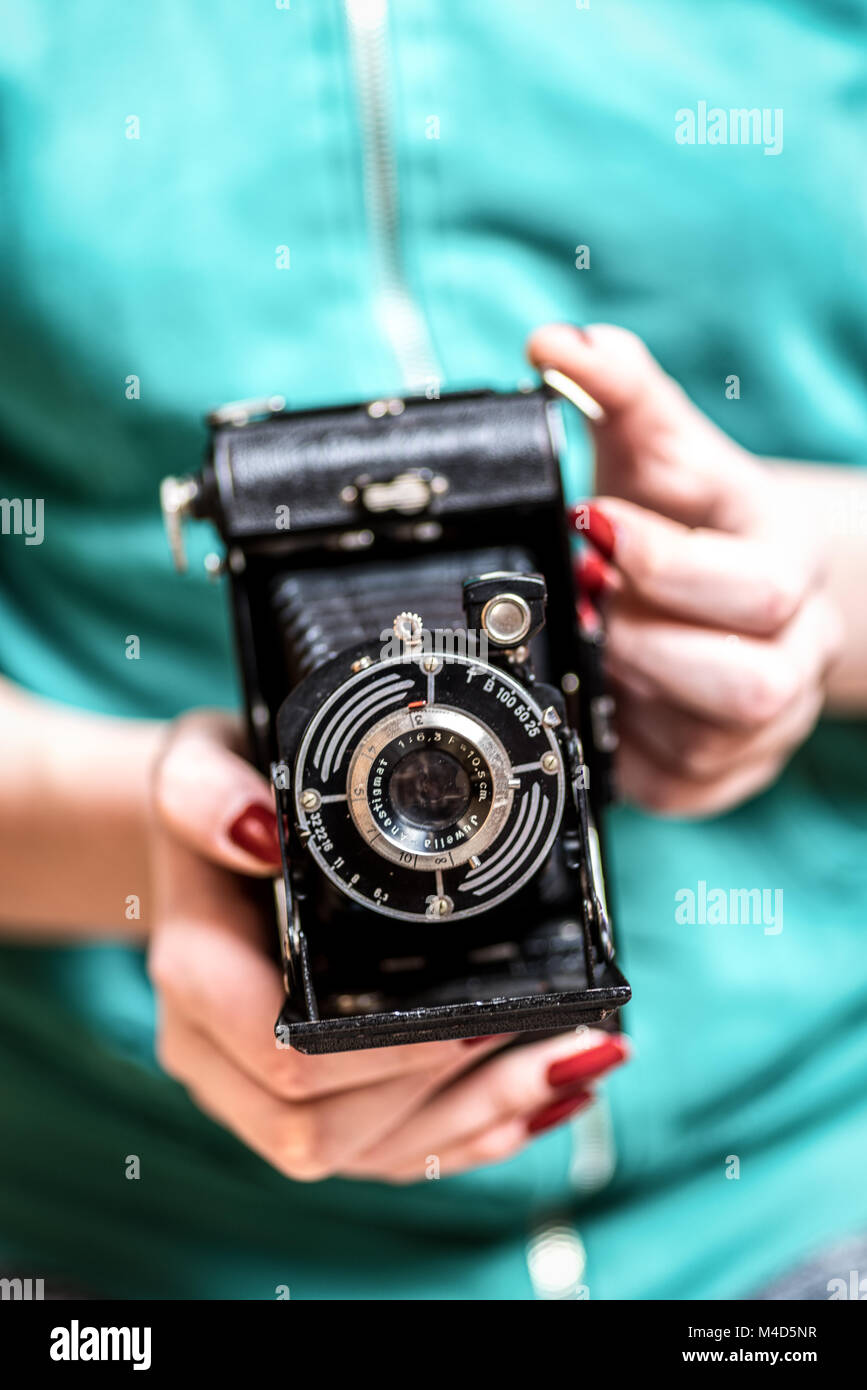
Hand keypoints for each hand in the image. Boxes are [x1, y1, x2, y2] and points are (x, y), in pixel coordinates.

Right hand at [148, 713, 628, 1181]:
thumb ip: (207, 790)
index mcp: (194, 977)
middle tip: (556, 1043)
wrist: (204, 835)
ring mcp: (249, 1087)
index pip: (289, 1057)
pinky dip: (460, 1133)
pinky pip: (375, 1148)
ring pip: (359, 1152)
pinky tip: (533, 1099)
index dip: (391, 1055)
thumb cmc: (219, 794)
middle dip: (451, 1098)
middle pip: (325, 1130)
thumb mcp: (199, 760)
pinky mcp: (293, 1100)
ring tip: (571, 1064)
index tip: (480, 1017)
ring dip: (474, 1120)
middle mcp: (213, 1051)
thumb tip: (258, 831)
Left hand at [527, 323, 842, 816]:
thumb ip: (617, 389)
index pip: (749, 581)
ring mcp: (771, 714)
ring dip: (635, 696)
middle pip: (748, 680)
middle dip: (644, 645)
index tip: (588, 526)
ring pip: (715, 742)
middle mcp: (792, 641)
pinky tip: (606, 702)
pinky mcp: (733, 770)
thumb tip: (555, 342)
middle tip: (582, 605)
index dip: (662, 563)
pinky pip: (683, 787)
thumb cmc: (694, 512)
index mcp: (782, 555)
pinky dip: (629, 752)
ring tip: (590, 649)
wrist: (753, 581)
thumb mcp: (660, 446)